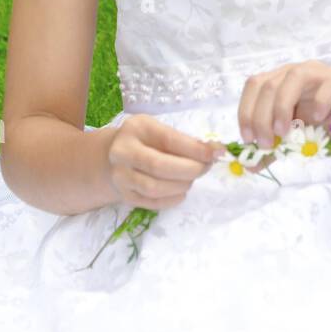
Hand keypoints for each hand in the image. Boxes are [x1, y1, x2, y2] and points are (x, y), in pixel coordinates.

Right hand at [104, 114, 220, 209]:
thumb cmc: (146, 142)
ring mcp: (121, 176)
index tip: (216, 153)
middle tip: (206, 168)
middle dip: (190, 169)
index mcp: (136, 128)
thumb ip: (186, 141)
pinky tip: (181, 190)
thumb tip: (217, 150)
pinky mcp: (125, 196)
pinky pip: (152, 203)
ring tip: (192, 178)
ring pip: (155, 188)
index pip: (168, 140)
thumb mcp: (162, 131)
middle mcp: (123, 152)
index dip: (195, 149)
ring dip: (182, 185)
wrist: (113, 158)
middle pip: (159, 166)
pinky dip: (173, 199)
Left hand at [237, 60, 330, 164]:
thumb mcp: (297, 136)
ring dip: (282, 106)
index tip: (248, 139)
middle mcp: (296, 71)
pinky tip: (317, 120)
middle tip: (266, 143)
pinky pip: (328, 86)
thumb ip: (275, 148)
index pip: (254, 85)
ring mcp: (319, 72)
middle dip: (261, 116)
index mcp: (281, 80)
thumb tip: (250, 166)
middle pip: (268, 84)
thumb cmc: (329, 121)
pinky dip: (319, 103)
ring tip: (284, 132)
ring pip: (293, 77)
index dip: (246, 110)